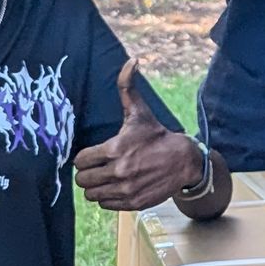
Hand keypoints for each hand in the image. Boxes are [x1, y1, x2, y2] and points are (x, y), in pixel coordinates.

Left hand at [73, 62, 201, 211]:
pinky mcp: (132, 202)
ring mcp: (125, 189)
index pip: (80, 161)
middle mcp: (119, 171)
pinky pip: (105, 204)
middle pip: (83, 180)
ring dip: (96, 187)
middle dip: (87, 173)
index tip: (93, 155)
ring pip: (91, 194)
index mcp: (115, 148)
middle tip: (97, 167)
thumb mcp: (140, 112)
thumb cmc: (156, 135)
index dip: (84, 157)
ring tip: (106, 178)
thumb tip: (131, 61)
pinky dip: (107, 197)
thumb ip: (127, 87)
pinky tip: (116, 186)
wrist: (184, 160)